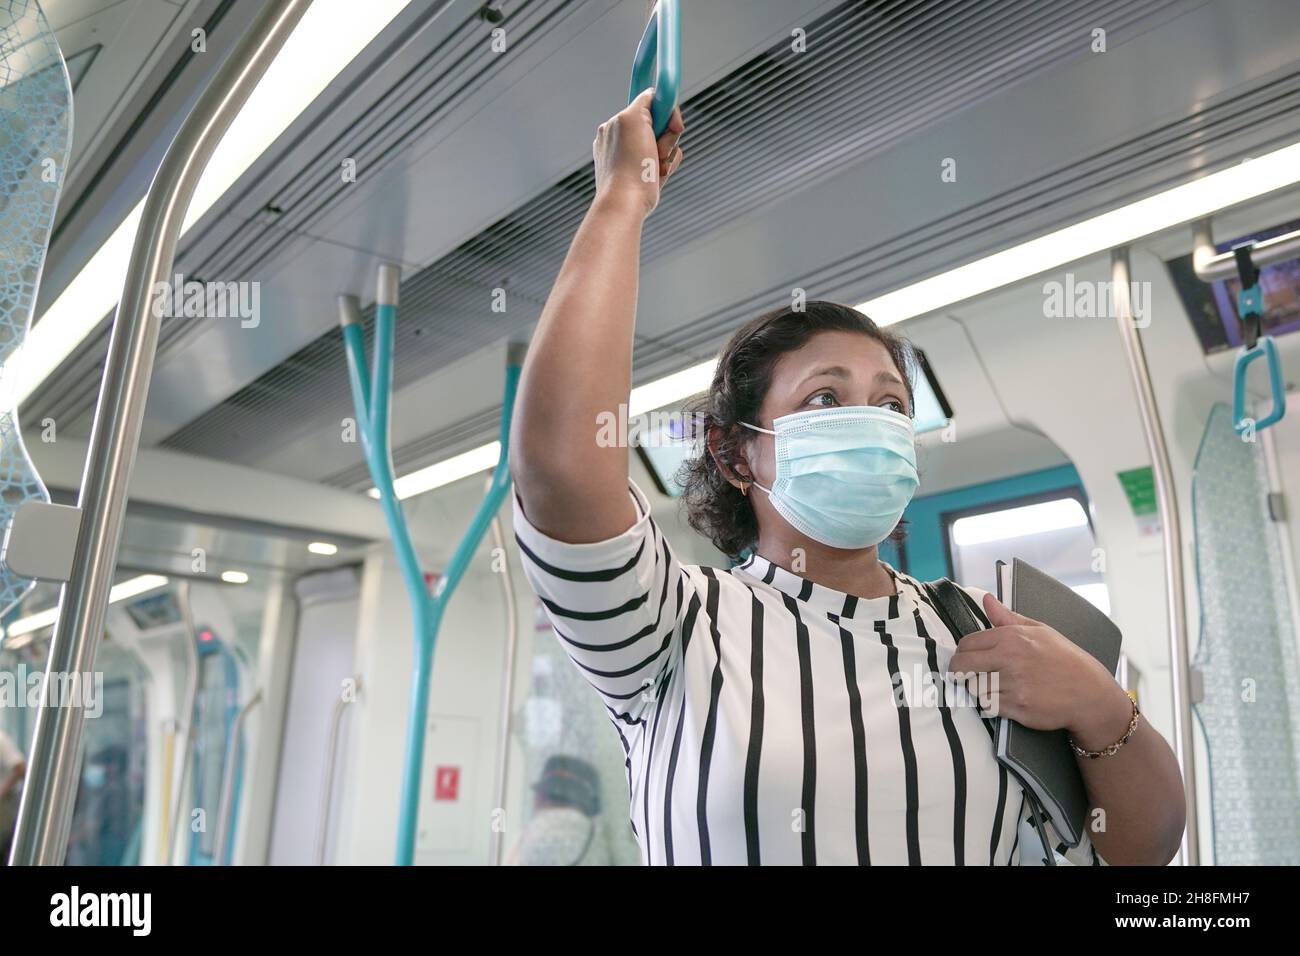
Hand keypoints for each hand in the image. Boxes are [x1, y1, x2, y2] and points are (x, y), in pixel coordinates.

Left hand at [592, 88, 683, 217]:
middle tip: (659, 150)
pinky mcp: (642, 175)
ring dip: (668, 156)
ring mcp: (632, 158)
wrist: (626, 203)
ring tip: (656, 168)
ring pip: (666, 146)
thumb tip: (654, 96)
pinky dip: (666, 169)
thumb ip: (645, 101)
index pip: (649, 104)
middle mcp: (623, 138)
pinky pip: (664, 164)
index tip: (671, 124)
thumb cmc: (629, 166)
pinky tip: (657, 177)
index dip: (665, 111)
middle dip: (667, 138)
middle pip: (661, 126)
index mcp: (618, 123)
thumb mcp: (634, 119)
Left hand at [946, 593, 1130, 738]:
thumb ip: (1007, 617)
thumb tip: (987, 600)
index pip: (967, 644)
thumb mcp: (1040, 631)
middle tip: (968, 674)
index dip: (963, 652)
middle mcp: (1010, 660)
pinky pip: (988, 706)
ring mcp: (1013, 685)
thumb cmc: (1065, 660)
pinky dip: (991, 704)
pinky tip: (1004, 698)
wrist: (1089, 692)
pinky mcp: (1017, 708)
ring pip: (973, 687)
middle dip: (961, 671)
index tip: (967, 658)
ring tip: (993, 686)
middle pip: (962, 666)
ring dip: (978, 688)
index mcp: (1012, 637)